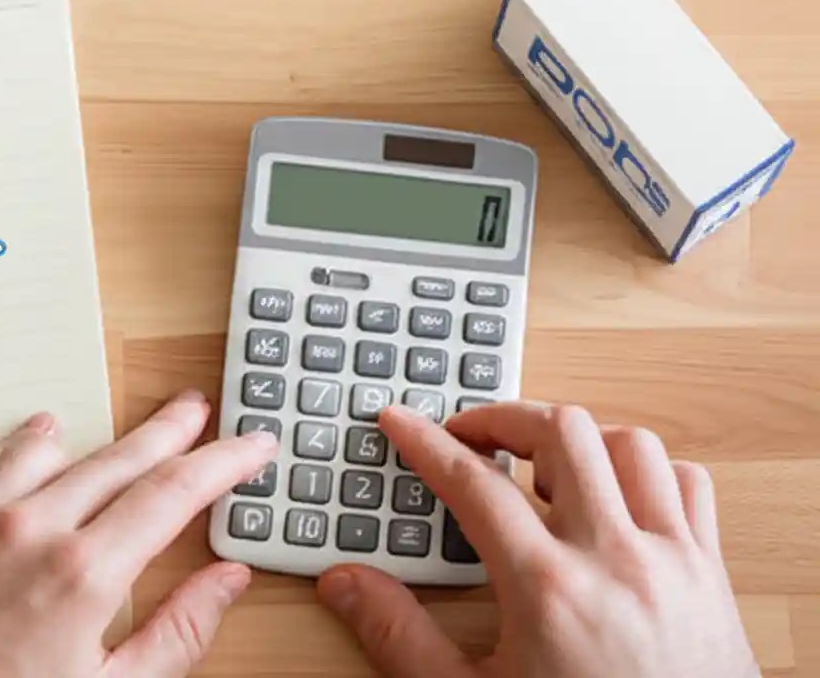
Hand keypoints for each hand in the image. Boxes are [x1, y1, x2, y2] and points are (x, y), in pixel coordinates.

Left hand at [0, 390, 276, 677]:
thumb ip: (176, 634)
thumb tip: (227, 582)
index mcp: (81, 574)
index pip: (174, 492)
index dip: (222, 463)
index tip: (250, 447)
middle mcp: (23, 530)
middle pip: (118, 459)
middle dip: (167, 432)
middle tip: (194, 411)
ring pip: (43, 449)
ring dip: (88, 441)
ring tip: (113, 436)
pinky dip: (11, 452)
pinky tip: (26, 450)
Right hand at [316, 402, 758, 677]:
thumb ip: (400, 637)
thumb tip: (345, 585)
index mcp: (549, 589)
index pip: (475, 483)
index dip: (427, 443)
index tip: (402, 423)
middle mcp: (617, 559)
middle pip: (560, 433)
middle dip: (503, 417)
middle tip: (470, 434)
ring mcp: (673, 561)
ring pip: (630, 445)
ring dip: (579, 439)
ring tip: (542, 463)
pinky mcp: (710, 575)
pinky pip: (688, 484)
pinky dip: (647, 471)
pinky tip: (614, 494)